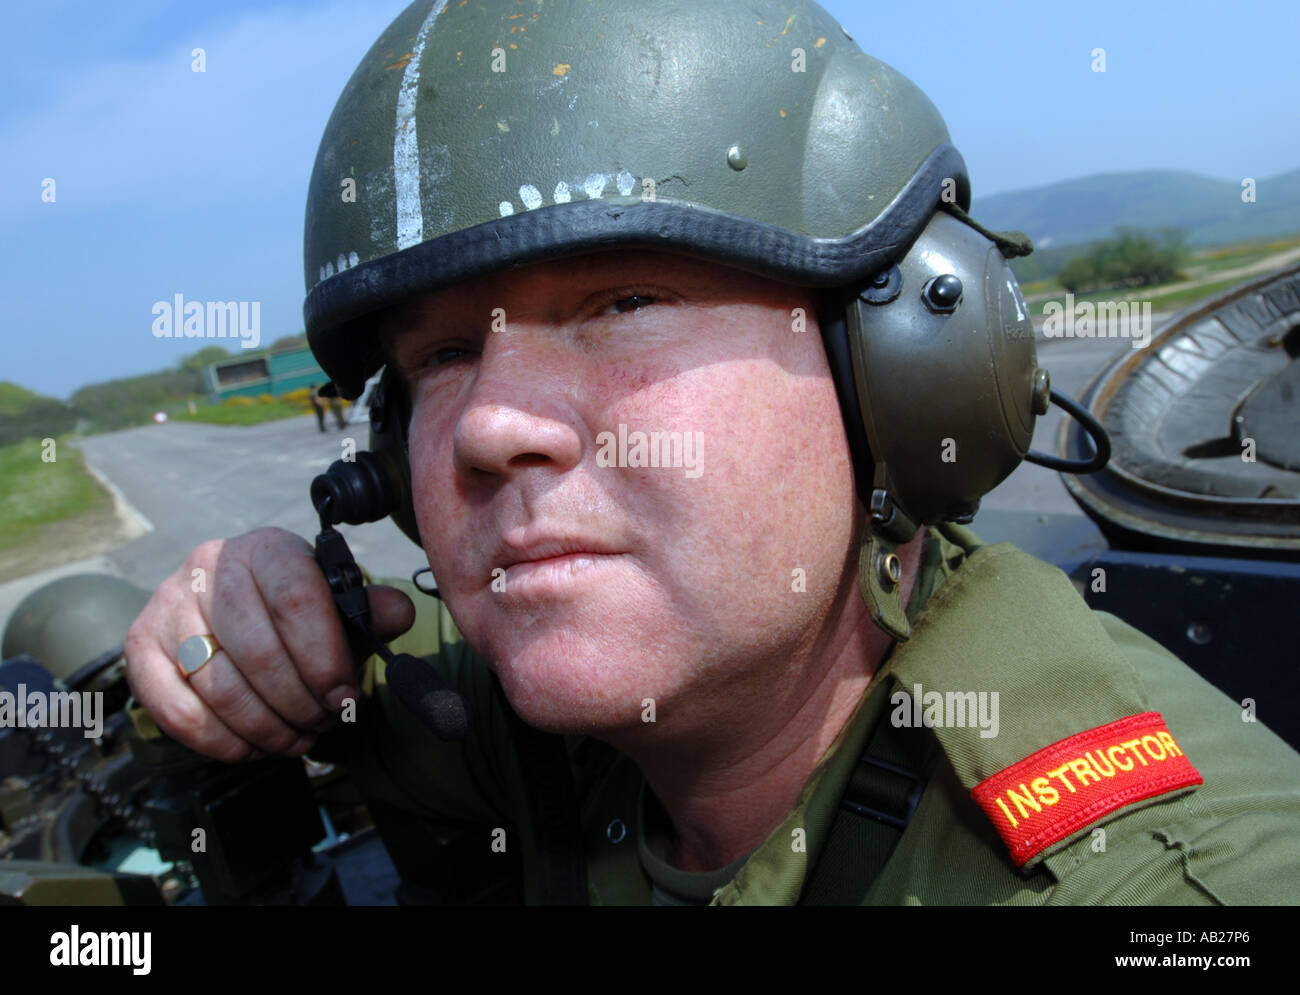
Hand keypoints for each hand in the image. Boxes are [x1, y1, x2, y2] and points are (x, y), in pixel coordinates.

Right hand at [124, 527, 414, 761]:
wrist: (226, 613)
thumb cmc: (290, 614)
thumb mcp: (333, 605)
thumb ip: (367, 611)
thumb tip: (398, 613)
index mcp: (266, 549)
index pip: (296, 599)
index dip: (324, 657)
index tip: (345, 696)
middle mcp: (208, 567)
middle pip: (257, 651)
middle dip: (298, 702)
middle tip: (323, 723)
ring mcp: (167, 606)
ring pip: (220, 687)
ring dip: (266, 728)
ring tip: (296, 738)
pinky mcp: (140, 648)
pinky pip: (179, 711)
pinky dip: (222, 741)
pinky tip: (252, 746)